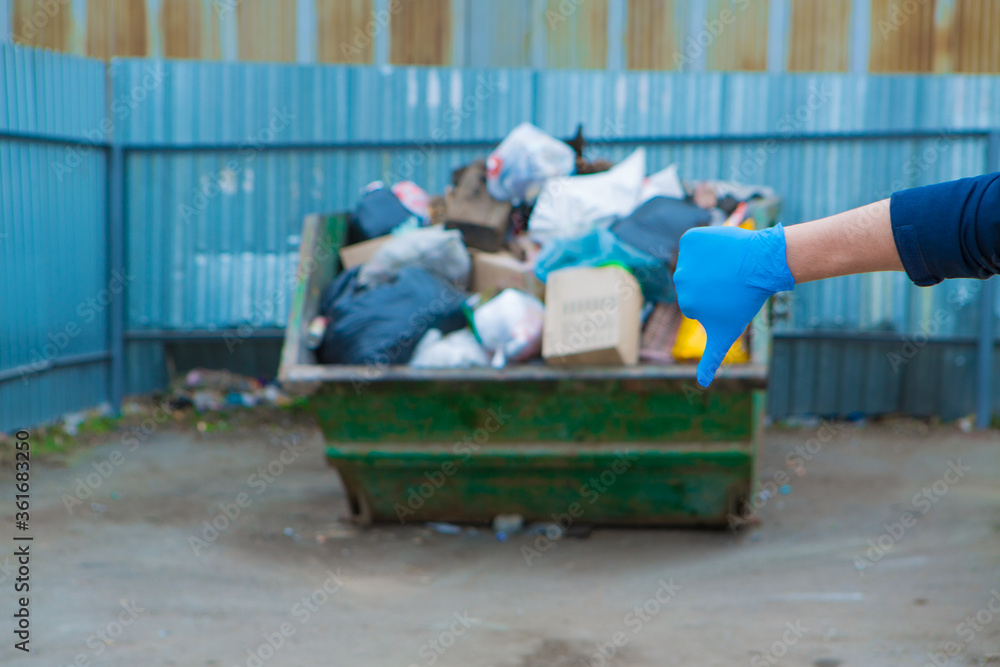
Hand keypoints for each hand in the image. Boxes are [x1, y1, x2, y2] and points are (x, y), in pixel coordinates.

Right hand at [673, 224, 794, 386]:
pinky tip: (720, 250)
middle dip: (710, 282)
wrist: (762, 265)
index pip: (698, 301)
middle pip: (694, 282)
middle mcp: (679, 282)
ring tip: (729, 266)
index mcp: (686, 304)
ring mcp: (683, 259)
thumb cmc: (746, 300)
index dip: (716, 299)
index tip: (730, 297)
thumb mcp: (726, 333)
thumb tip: (702, 385)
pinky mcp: (690, 239)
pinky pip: (695, 243)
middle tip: (731, 282)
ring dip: (709, 263)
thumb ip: (710, 359)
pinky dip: (706, 244)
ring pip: (695, 262)